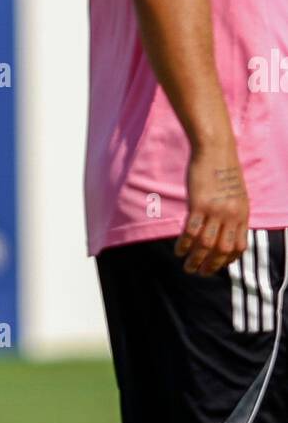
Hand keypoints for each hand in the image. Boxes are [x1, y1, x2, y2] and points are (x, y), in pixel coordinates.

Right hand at [176, 142, 248, 275]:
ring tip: (187, 267)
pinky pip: (191, 232)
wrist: (216, 150)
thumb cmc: (223, 170)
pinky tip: (178, 250)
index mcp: (242, 214)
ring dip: (195, 260)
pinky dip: (184, 245)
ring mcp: (216, 211)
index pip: (239, 247)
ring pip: (206, 245)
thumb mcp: (236, 194)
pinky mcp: (199, 205)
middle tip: (199, 272)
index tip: (216, 266)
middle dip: (211, 266)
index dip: (227, 261)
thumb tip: (226, 230)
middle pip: (223, 250)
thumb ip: (233, 213)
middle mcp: (231, 216)